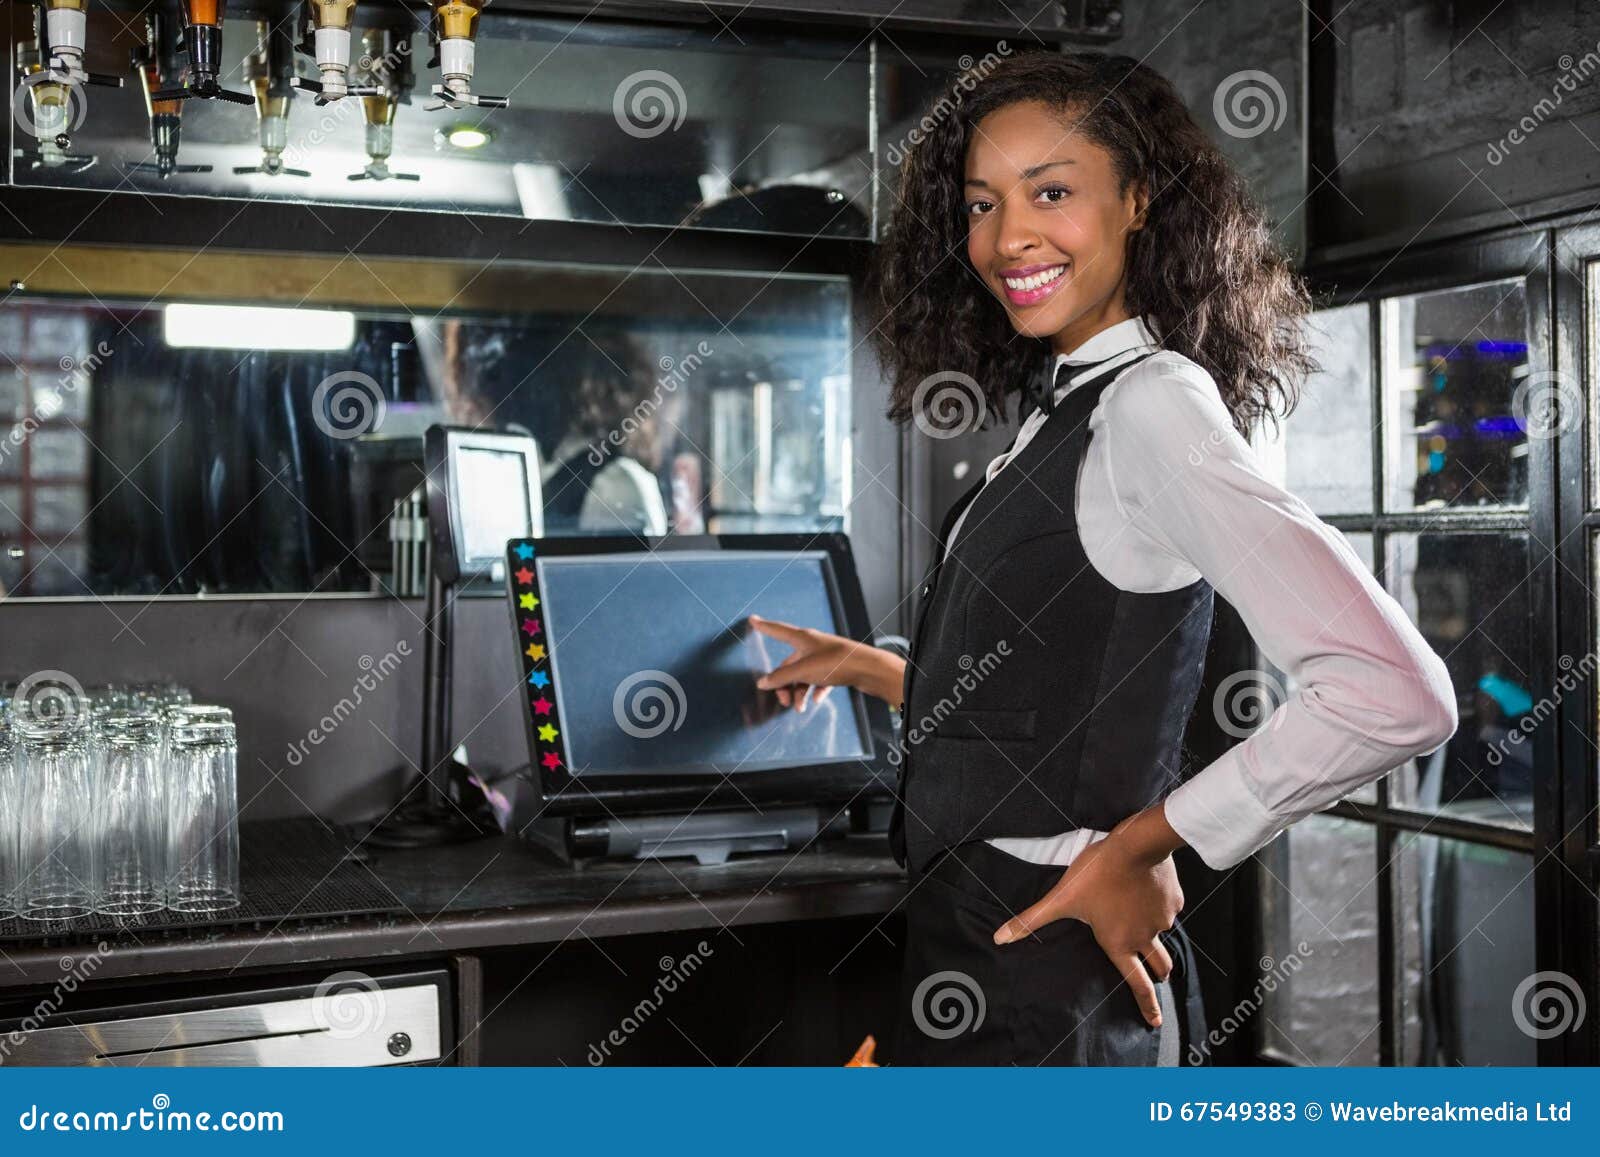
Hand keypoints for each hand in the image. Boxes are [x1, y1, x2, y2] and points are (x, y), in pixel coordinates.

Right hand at [748, 615, 905, 709]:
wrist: (869, 669)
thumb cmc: (836, 663)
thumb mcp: (803, 671)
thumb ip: (781, 677)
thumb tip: (762, 683)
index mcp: (803, 638)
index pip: (777, 630)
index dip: (764, 626)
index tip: (753, 619)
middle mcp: (813, 645)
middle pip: (789, 663)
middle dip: (784, 684)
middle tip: (784, 701)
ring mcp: (825, 656)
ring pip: (804, 675)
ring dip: (799, 692)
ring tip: (800, 708)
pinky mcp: (836, 668)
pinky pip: (820, 680)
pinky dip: (816, 691)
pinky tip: (818, 700)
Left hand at [991, 805, 1187, 1026]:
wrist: (1136, 844)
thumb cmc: (1096, 873)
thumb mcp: (1060, 898)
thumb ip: (1031, 921)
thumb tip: (1000, 938)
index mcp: (1119, 943)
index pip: (1136, 983)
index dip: (1147, 1005)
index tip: (1155, 1022)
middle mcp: (1144, 936)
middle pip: (1160, 965)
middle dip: (1159, 974)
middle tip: (1159, 978)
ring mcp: (1163, 919)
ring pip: (1163, 933)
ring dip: (1155, 933)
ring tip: (1146, 920)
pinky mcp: (1175, 900)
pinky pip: (1168, 907)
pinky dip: (1160, 904)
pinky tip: (1148, 889)